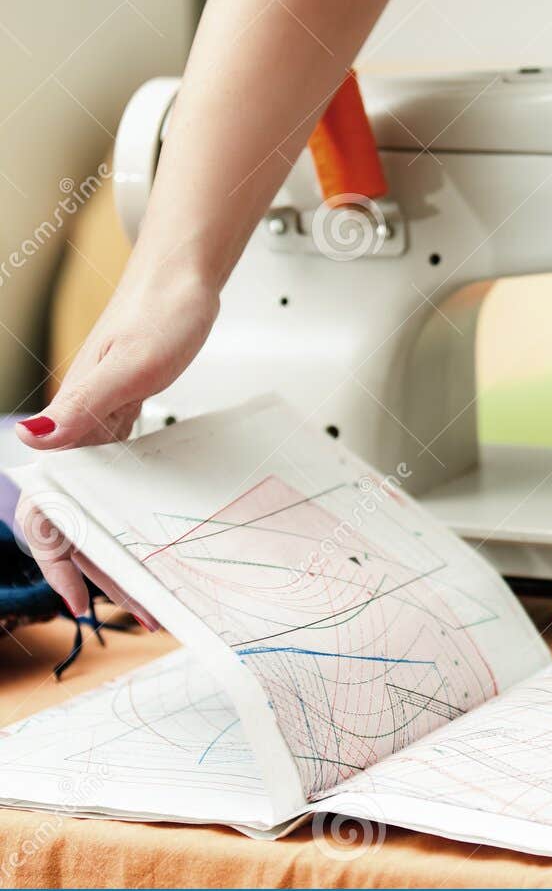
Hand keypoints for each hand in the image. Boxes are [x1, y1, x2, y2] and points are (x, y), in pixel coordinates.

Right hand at [13, 264, 218, 616]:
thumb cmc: (160, 311)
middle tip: (145, 608)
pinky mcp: (119, 424)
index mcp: (69, 425)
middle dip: (103, 570)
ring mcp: (97, 431)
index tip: (85, 599)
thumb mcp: (132, 362)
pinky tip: (151, 539)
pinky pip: (115, 485)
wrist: (179, 281)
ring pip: (96, 507)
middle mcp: (76, 433)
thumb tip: (34, 440)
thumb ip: (84, 405)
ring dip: (118, 551)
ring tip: (153, 590)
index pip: (48, 509)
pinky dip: (130, 518)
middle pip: (75, 518)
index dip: (62, 560)